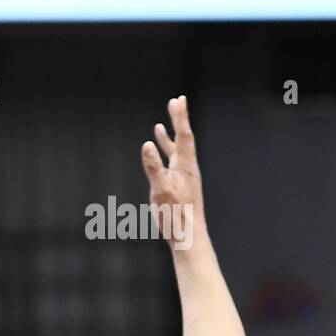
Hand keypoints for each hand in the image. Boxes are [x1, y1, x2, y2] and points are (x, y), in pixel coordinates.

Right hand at [141, 95, 205, 247]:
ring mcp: (185, 178)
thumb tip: (147, 144)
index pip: (183, 135)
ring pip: (177, 151)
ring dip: (170, 137)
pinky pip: (172, 165)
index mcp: (185, 166)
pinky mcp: (181, 187)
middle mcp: (188, 168)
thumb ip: (153, 166)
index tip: (178, 100)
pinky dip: (166, 156)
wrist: (188, 236)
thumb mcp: (160, 190)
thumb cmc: (174, 215)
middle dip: (178, 120)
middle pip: (184, 138)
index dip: (180, 117)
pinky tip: (160, 159)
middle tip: (176, 102)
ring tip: (162, 125)